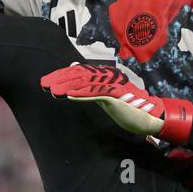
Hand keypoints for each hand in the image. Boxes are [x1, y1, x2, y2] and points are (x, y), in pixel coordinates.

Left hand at [40, 63, 192, 143]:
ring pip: (86, 83)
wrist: (149, 117)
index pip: (79, 73)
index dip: (61, 76)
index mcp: (104, 77)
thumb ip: (91, 87)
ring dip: (68, 87)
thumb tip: (74, 74)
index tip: (46, 82)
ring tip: (53, 91)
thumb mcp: (105, 97)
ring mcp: (113, 86)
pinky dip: (82, 94)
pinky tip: (69, 96)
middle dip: (60, 79)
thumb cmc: (128, 108)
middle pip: (79, 76)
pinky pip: (97, 93)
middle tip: (43, 84)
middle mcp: (108, 78)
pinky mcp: (117, 96)